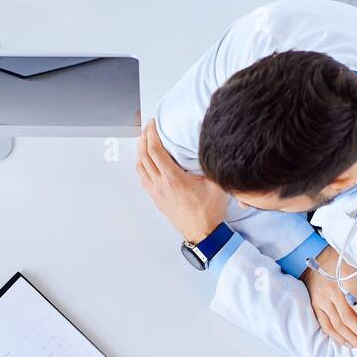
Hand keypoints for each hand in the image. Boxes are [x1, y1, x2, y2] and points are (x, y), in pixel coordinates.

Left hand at [136, 118, 227, 243]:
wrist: (203, 233)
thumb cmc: (209, 212)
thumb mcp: (215, 183)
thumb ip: (210, 163)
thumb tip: (210, 146)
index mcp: (173, 178)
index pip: (155, 150)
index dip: (152, 133)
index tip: (154, 123)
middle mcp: (161, 185)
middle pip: (143, 156)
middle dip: (143, 138)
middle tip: (147, 128)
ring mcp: (157, 193)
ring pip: (140, 167)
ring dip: (140, 151)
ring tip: (144, 141)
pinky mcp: (157, 199)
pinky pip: (143, 178)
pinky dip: (141, 165)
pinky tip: (146, 161)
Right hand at [303, 246, 356, 352]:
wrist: (316, 256)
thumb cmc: (341, 259)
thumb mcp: (355, 262)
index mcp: (342, 279)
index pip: (354, 301)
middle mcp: (331, 291)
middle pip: (347, 318)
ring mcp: (321, 300)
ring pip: (337, 325)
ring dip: (352, 339)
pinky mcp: (316, 306)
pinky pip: (326, 326)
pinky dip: (337, 337)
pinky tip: (348, 344)